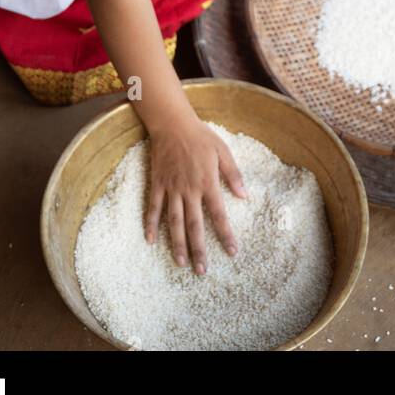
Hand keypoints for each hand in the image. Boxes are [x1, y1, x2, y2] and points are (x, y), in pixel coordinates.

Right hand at [144, 110, 247, 273]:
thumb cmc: (200, 136)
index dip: (225, 234)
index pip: (218, 214)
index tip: (231, 252)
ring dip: (177, 244)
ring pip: (174, 221)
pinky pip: (153, 207)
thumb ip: (233, 174)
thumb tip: (244, 196)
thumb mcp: (223, 151)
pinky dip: (150, 224)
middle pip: (194, 225)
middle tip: (201, 271)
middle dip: (199, 249)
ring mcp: (171, 188)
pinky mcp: (158, 184)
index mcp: (207, 182)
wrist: (172, 123)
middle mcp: (189, 189)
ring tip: (181, 263)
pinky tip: (150, 240)